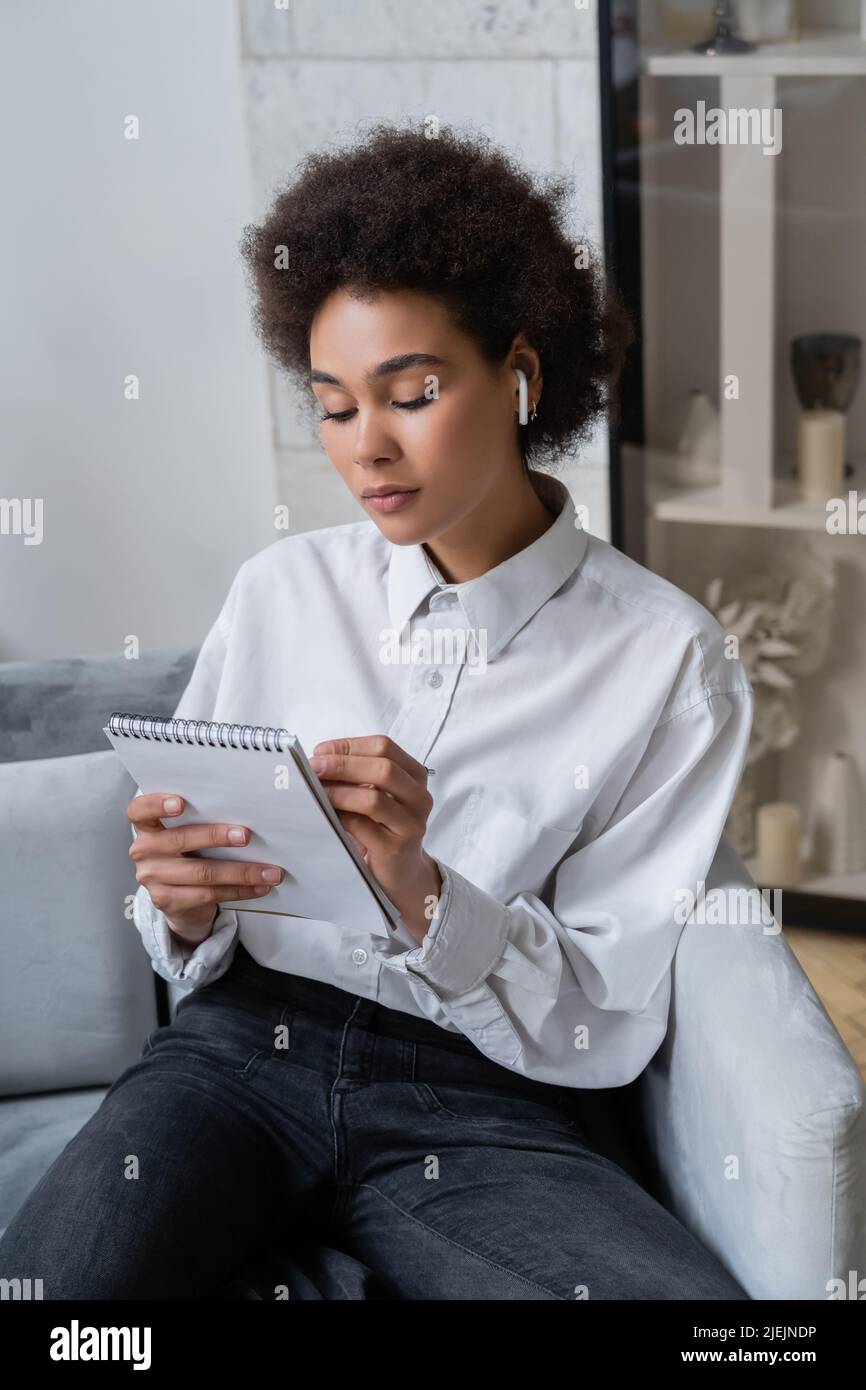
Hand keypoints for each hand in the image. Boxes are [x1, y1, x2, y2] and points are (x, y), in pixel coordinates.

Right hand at [126, 794, 284, 945]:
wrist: (180, 898)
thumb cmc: (189, 852)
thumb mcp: (187, 833)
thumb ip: (201, 819)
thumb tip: (245, 811)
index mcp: (146, 826)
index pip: (139, 810)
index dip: (157, 804)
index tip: (180, 803)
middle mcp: (144, 850)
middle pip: (180, 839)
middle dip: (217, 836)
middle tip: (247, 835)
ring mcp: (152, 878)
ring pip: (202, 872)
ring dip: (242, 871)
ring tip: (270, 871)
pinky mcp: (167, 901)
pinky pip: (209, 895)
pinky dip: (240, 890)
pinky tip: (259, 887)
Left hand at [309, 735, 441, 942]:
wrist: (402, 872)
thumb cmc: (382, 827)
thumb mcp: (376, 793)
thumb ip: (356, 774)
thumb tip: (318, 759)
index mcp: (415, 775)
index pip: (383, 746)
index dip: (349, 746)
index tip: (320, 751)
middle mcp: (419, 797)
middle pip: (382, 768)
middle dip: (342, 765)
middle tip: (313, 768)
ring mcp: (411, 824)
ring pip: (373, 798)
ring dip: (338, 792)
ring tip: (315, 792)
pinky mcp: (395, 849)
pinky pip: (362, 827)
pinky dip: (339, 817)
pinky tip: (324, 814)